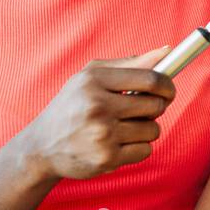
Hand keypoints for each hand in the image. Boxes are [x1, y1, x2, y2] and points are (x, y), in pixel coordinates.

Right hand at [15, 46, 176, 182]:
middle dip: (156, 107)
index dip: (167, 85)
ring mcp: (102, 134)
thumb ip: (130, 64)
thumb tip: (166, 51)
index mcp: (94, 81)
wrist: (41, 146)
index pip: (150, 79)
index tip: (168, 90)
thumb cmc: (72, 105)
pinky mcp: (106, 159)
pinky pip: (145, 150)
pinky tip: (119, 144)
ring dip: (146, 129)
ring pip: (153, 129)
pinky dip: (138, 148)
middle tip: (144, 110)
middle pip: (155, 105)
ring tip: (125, 128)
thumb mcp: (91, 77)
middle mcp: (97, 106)